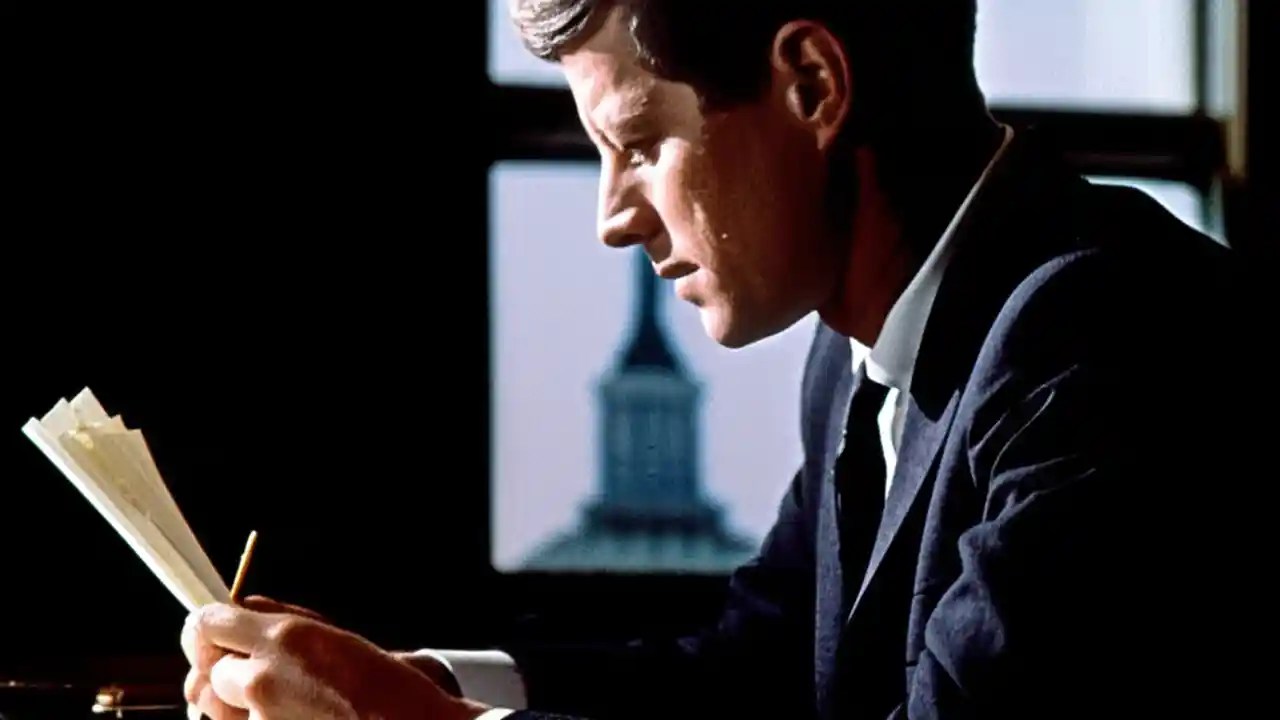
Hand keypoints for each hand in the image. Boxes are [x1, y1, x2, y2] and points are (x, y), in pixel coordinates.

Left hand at [181, 601, 489, 719]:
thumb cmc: (385, 689)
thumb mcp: (334, 635)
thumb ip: (280, 617)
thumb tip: (242, 608)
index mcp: (286, 638)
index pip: (206, 624)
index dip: (208, 631)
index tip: (212, 636)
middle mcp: (264, 679)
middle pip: (204, 672)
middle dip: (224, 674)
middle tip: (256, 679)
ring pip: (212, 711)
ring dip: (231, 707)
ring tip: (277, 706)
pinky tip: (287, 719)